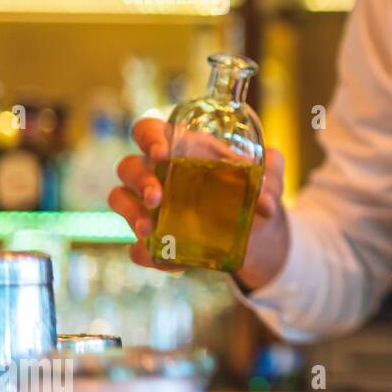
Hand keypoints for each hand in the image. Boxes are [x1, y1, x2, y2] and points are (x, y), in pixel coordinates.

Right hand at [108, 117, 290, 291]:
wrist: (257, 233)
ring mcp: (150, 208)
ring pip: (120, 201)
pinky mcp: (154, 240)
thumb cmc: (253, 191)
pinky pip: (136, 248)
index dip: (148, 137)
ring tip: (149, 231)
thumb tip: (266, 203)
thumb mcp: (269, 179)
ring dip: (130, 215)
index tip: (162, 153)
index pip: (148, 130)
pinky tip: (169, 261)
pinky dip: (147, 255)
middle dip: (139, 182)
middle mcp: (158, 173)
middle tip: (157, 199)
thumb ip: (271, 178)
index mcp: (181, 148)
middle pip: (128, 167)